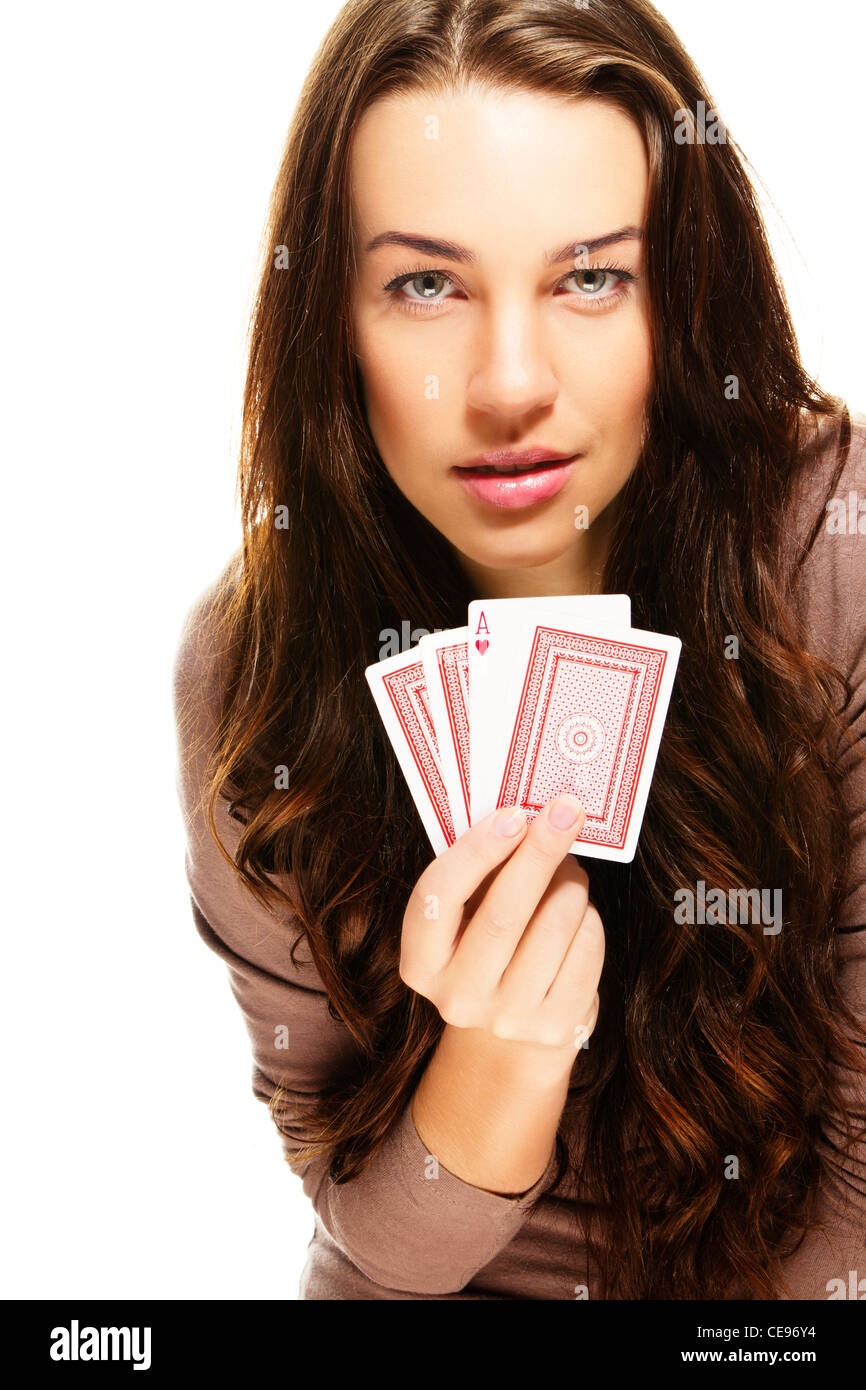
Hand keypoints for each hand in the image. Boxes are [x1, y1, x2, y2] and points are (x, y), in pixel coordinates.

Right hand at [400, 796, 604, 1058]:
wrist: (512, 1026)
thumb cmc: (488, 944)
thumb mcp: (467, 912)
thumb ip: (483, 871)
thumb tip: (530, 817)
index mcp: (420, 963)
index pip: (438, 898)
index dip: (476, 851)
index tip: (513, 814)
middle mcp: (457, 998)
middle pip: (502, 914)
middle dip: (538, 854)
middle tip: (565, 811)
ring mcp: (508, 1019)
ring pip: (554, 926)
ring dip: (571, 883)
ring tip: (568, 871)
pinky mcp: (556, 1027)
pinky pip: (587, 950)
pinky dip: (589, 918)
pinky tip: (577, 915)